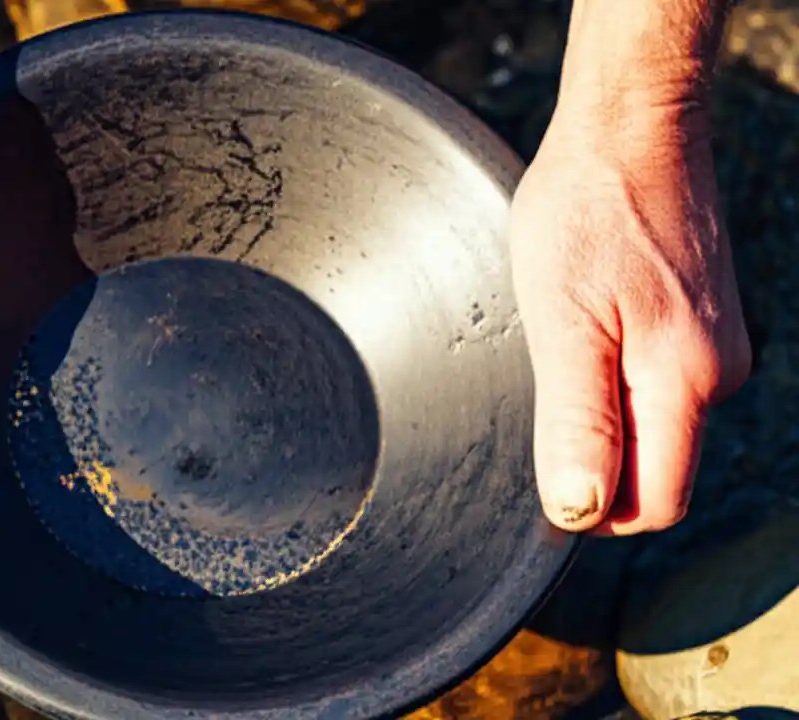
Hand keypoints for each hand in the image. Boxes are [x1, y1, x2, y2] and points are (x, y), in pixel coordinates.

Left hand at [510, 105, 751, 535]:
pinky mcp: (703, 322)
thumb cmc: (586, 212)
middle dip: (595, 459)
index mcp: (686, 382)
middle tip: (538, 396)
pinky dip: (614, 376)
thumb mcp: (562, 322)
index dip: (596, 512)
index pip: (656, 502)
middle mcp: (717, 373)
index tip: (544, 480)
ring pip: (653, 424)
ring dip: (601, 412)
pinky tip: (584, 327)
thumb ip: (577, 421)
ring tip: (561, 345)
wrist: (631, 127)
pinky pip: (657, 382)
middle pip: (655, 469)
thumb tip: (581, 510)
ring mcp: (716, 345)